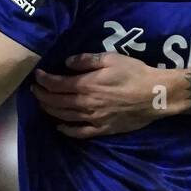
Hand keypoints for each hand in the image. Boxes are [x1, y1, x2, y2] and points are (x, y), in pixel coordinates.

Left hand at [32, 52, 181, 137]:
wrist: (155, 95)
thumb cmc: (135, 73)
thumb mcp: (111, 59)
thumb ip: (86, 60)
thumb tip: (67, 63)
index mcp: (86, 85)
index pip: (56, 84)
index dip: (44, 79)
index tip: (37, 75)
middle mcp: (85, 103)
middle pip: (56, 101)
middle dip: (42, 95)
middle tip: (35, 89)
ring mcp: (93, 118)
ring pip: (64, 116)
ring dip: (49, 110)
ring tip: (42, 104)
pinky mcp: (102, 129)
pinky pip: (79, 132)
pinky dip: (66, 130)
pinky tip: (60, 127)